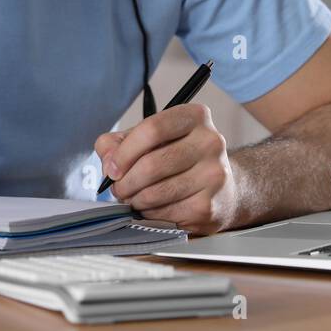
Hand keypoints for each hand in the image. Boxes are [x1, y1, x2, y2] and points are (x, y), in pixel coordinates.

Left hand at [94, 104, 238, 234]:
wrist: (223, 189)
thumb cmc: (179, 159)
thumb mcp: (150, 140)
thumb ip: (119, 143)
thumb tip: (108, 161)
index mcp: (195, 116)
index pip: (152, 129)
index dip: (124, 152)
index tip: (112, 168)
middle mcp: (210, 142)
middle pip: (151, 164)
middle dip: (125, 182)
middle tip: (118, 189)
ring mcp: (214, 175)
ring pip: (156, 192)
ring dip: (135, 200)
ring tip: (133, 198)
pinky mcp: (210, 205)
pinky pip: (165, 214)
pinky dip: (150, 214)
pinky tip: (153, 208)